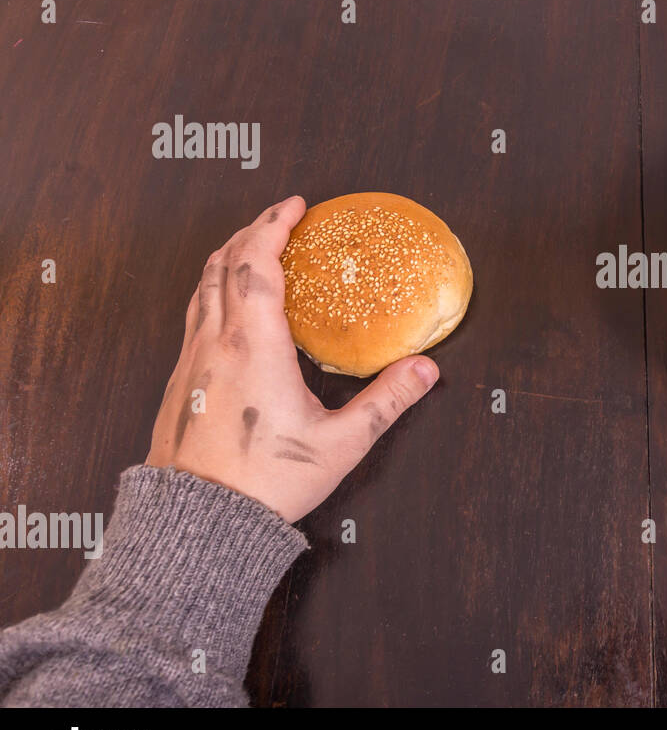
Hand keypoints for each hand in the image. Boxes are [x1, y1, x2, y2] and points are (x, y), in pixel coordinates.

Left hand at [145, 196, 440, 521]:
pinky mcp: (180, 382)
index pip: (256, 262)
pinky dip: (215, 291)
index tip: (295, 205)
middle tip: (279, 219)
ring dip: (227, 257)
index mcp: (254, 347)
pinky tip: (232, 309)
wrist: (200, 523)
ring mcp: (191, 361)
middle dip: (251, 230)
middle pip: (221, 263)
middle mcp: (216, 344)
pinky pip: (194, 316)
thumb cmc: (264, 484)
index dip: (274, 224)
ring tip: (254, 250)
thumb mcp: (341, 443)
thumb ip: (386, 401)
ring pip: (201, 287)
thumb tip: (423, 370)